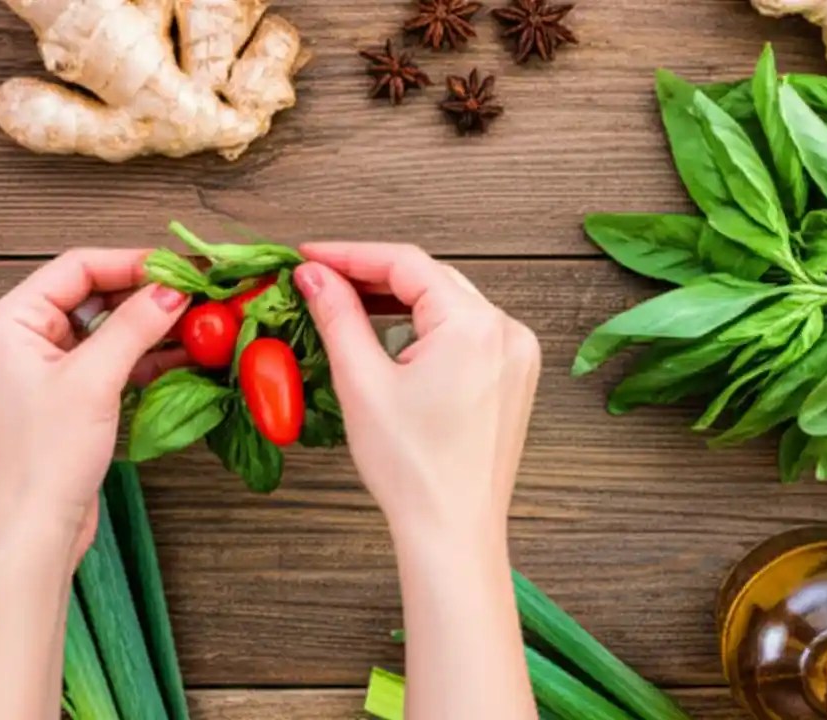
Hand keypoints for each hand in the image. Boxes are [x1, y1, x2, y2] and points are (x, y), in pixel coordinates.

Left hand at [0, 249, 187, 560]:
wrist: (33, 533)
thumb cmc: (43, 459)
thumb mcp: (93, 381)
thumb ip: (134, 326)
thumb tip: (173, 288)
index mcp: (10, 320)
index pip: (78, 267)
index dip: (133, 262)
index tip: (181, 268)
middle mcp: (22, 338)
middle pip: (95, 295)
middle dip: (148, 295)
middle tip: (198, 294)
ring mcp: (46, 369)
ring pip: (108, 330)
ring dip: (152, 327)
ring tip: (201, 323)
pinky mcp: (68, 398)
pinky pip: (111, 362)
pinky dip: (146, 358)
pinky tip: (185, 356)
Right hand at [293, 243, 540, 543]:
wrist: (451, 530)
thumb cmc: (411, 469)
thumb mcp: (362, 382)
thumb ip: (337, 316)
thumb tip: (314, 274)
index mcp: (474, 326)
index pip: (405, 263)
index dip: (351, 254)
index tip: (310, 256)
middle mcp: (506, 331)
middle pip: (430, 278)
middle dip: (373, 275)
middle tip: (321, 278)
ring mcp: (516, 354)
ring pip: (448, 303)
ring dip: (399, 299)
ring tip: (348, 304)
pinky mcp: (513, 376)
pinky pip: (465, 331)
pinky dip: (426, 326)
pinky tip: (391, 334)